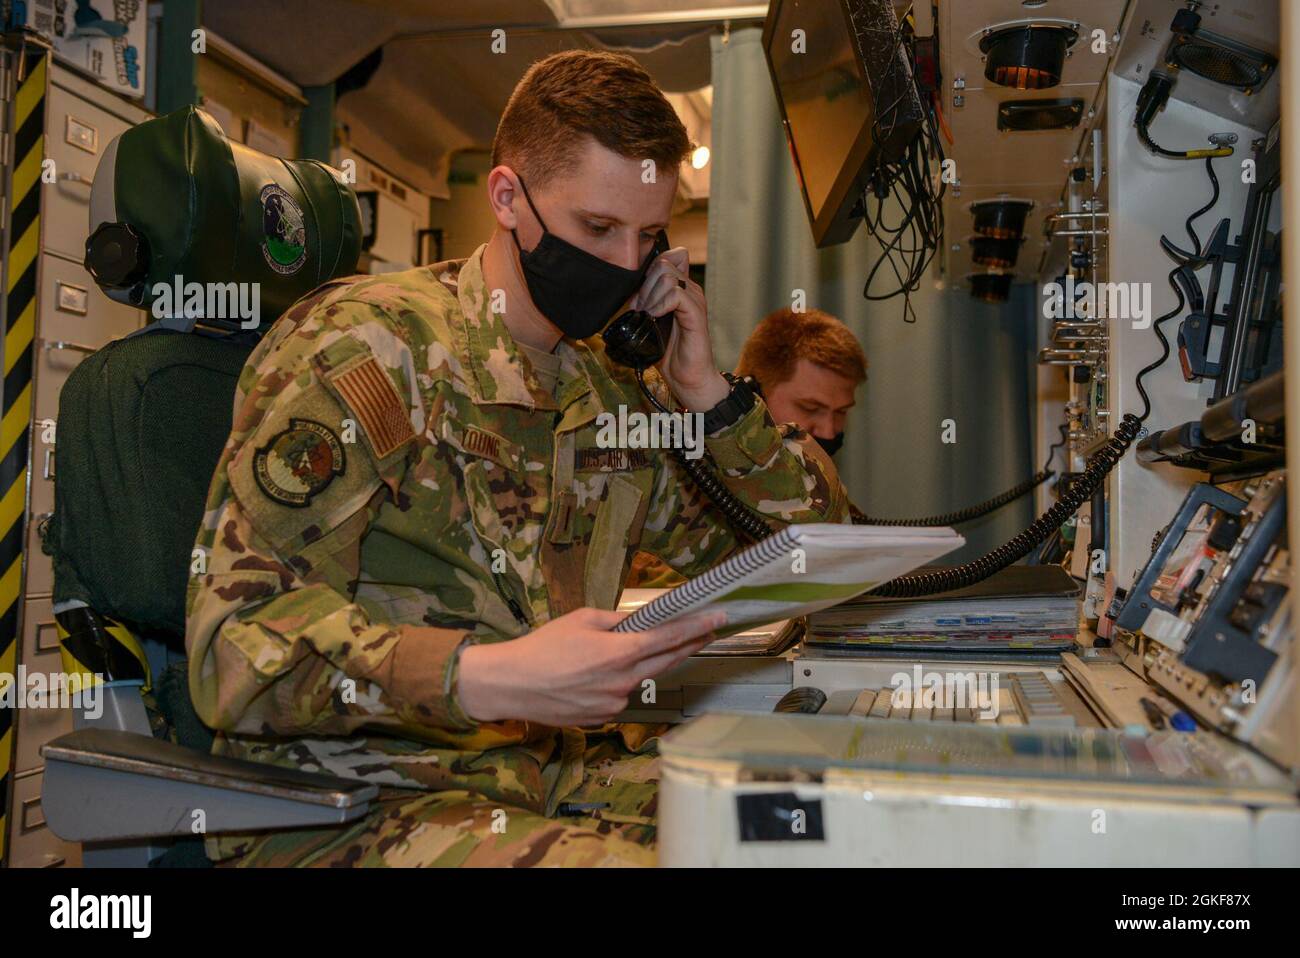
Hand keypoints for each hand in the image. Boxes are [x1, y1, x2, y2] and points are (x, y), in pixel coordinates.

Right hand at [456, 606, 725, 726]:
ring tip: (618, 652)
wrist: (512, 684)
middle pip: (668, 661)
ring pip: (640, 679)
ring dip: (642, 664)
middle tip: (708, 630)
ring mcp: (615, 703)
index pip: (670, 638)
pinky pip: (620, 695)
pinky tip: (592, 676)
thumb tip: (637, 622)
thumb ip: (616, 620)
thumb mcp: (581, 619)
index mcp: (620, 652)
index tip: (719, 618)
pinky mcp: (603, 717)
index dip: (698, 627)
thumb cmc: (543, 646)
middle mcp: (623, 681)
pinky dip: (617, 682)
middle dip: (690, 644)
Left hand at [634, 247, 727, 410]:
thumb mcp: (652, 323)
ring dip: (650, 295)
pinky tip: (655, 318)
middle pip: (663, 263)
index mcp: (681, 289)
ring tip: (647, 314)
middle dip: (645, 284)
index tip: (639, 295)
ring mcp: (695, 301)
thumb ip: (645, 304)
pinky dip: (660, 304)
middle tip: (640, 308)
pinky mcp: (696, 314)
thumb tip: (628, 295)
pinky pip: (676, 294)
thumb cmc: (671, 353)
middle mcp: (691, 290)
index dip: (650, 269)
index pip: (670, 255)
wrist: (688, 378)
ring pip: (667, 276)